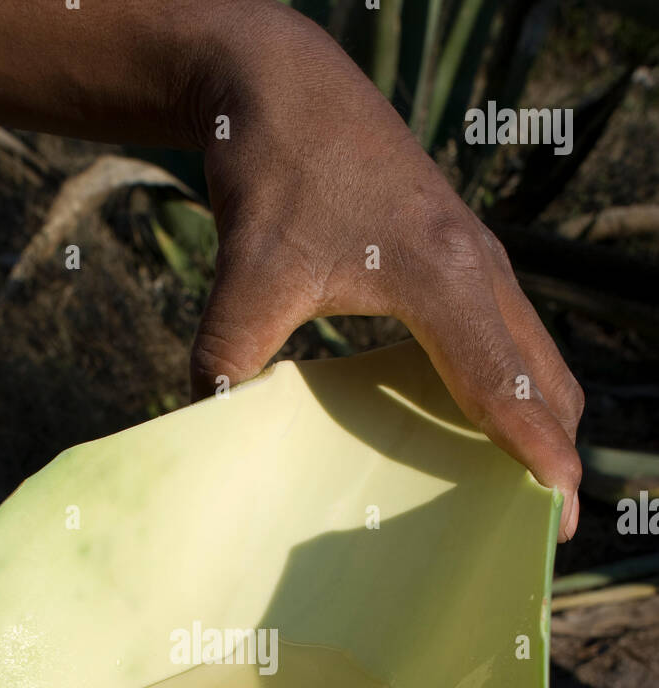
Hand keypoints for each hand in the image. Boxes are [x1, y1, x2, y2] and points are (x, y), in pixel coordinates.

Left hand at [192, 6, 582, 540]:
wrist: (285, 81)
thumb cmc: (277, 167)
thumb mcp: (247, 272)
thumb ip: (226, 355)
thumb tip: (204, 430)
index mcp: (444, 277)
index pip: (507, 386)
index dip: (537, 454)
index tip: (560, 516)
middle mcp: (478, 267)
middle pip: (545, 377)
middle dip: (554, 450)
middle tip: (544, 528)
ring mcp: (476, 256)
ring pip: (536, 353)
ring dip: (539, 417)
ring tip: (524, 487)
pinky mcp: (459, 253)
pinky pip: (509, 332)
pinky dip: (514, 382)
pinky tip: (478, 420)